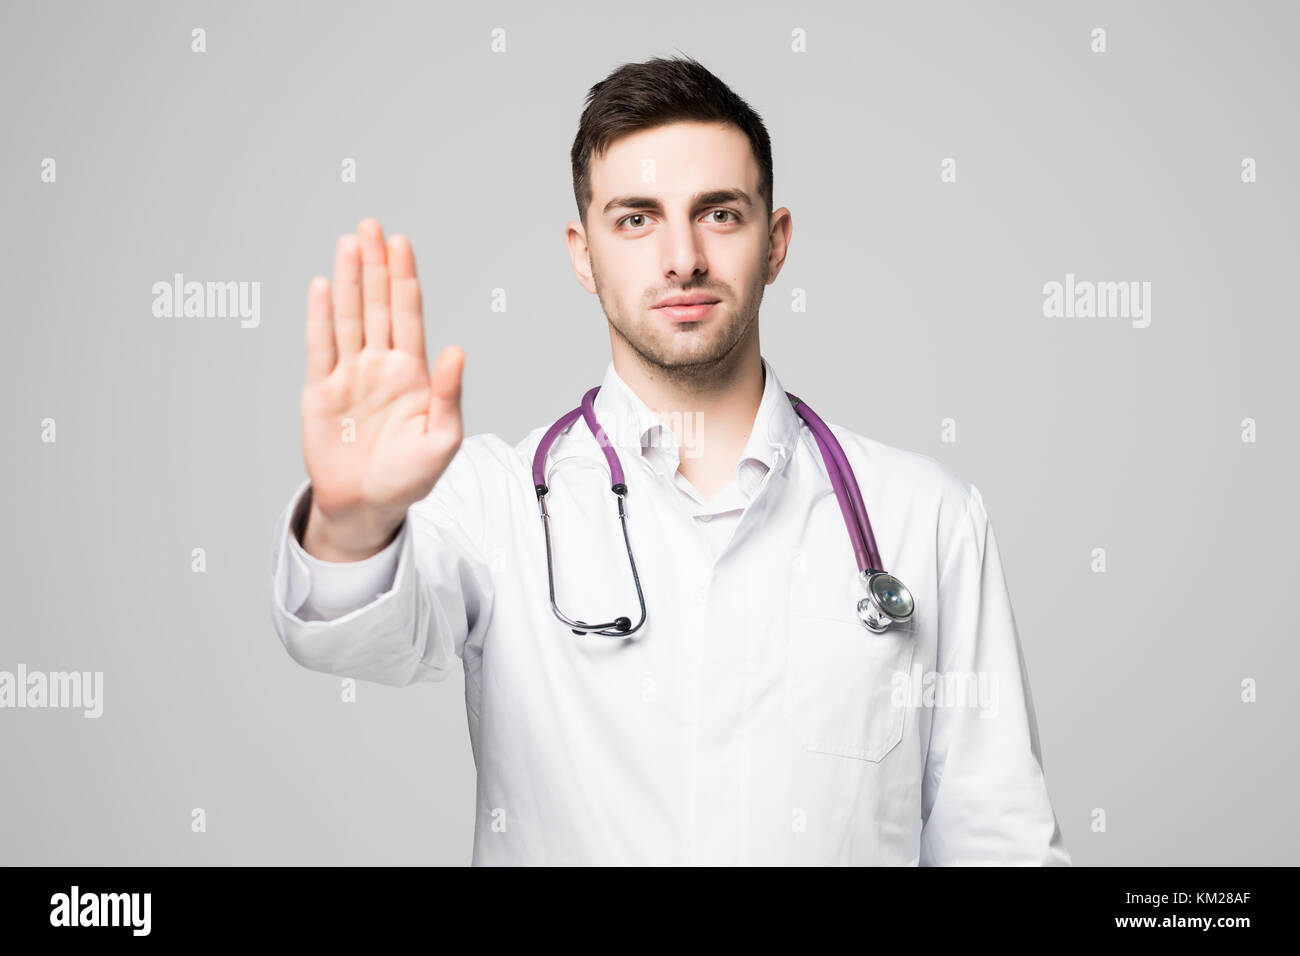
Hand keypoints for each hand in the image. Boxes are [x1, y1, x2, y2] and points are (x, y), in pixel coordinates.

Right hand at [299, 219, 463, 560]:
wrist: (368, 506)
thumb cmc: (410, 477)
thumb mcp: (442, 440)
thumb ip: (449, 395)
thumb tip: (457, 351)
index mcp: (413, 373)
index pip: (408, 315)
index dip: (404, 279)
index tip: (401, 243)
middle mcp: (380, 366)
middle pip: (377, 305)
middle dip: (375, 266)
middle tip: (371, 226)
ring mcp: (349, 375)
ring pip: (349, 317)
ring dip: (349, 280)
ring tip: (349, 243)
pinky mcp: (320, 391)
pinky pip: (320, 347)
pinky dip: (321, 317)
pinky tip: (324, 286)